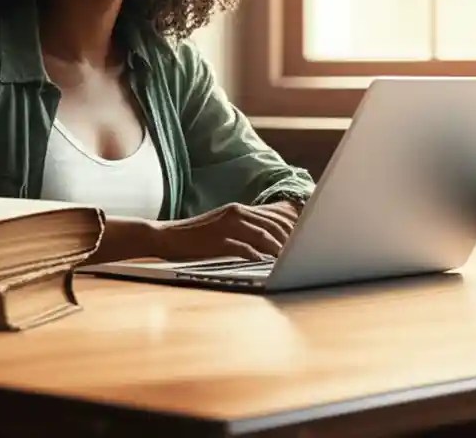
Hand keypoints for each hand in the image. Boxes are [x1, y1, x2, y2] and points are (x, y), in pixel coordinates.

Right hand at [152, 200, 299, 260]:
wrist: (168, 236)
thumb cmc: (197, 236)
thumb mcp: (223, 226)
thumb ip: (245, 228)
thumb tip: (269, 238)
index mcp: (239, 209)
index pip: (275, 215)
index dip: (293, 227)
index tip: (307, 237)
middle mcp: (236, 213)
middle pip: (273, 225)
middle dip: (292, 239)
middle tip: (305, 252)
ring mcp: (227, 227)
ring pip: (263, 236)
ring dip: (279, 249)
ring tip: (291, 260)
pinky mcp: (218, 241)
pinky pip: (244, 249)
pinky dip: (258, 257)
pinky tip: (266, 264)